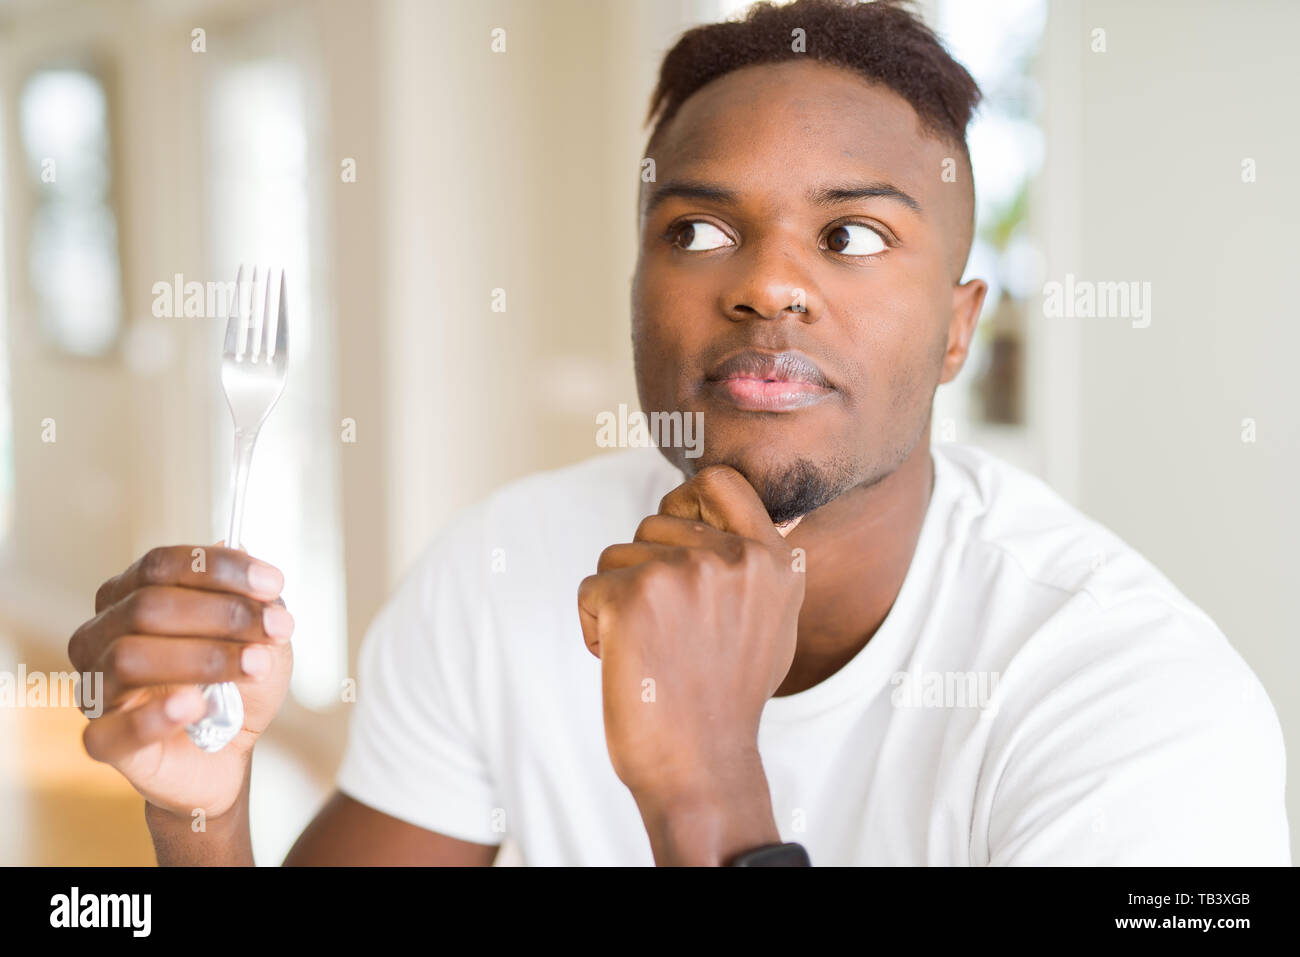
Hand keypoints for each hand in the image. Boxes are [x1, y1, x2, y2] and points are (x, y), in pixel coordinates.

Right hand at [68, 544, 293, 820]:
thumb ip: (250, 598)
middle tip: (275, 629)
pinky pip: (111, 731)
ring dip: (202, 658)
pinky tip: (195, 706)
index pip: (160, 565)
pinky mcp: (104, 742)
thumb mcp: (260, 637)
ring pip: (128, 658)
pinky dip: (155, 717)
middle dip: (222, 614)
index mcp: (132, 596)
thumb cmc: (236, 684)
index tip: (274, 584)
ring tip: (255, 666)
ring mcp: (97, 688)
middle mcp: (102, 636)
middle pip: (147, 607)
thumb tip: (237, 545)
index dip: (218, 569)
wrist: (230, 751)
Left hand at [577, 465, 803, 806]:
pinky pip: (590, 589)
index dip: (686, 501)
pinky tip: (625, 663)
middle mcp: (732, 559)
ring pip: (617, 556)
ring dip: (619, 600)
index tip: (675, 538)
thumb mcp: (772, 623)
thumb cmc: (727, 700)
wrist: (701, 767)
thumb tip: (753, 531)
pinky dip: (595, 626)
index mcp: (772, 560)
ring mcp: (682, 574)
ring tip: (651, 651)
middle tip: (667, 633)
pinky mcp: (631, 597)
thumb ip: (758, 570)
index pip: (721, 482)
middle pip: (654, 525)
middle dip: (645, 572)